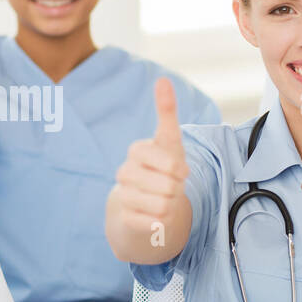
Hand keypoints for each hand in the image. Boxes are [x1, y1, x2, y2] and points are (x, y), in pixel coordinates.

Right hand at [109, 78, 188, 237]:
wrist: (143, 204)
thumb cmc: (162, 169)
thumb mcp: (169, 142)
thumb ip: (166, 112)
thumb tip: (162, 79)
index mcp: (138, 150)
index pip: (167, 159)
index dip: (178, 167)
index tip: (178, 169)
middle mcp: (126, 171)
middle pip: (170, 184)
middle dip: (177, 189)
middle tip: (170, 187)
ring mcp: (123, 195)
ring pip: (163, 204)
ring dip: (170, 206)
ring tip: (162, 200)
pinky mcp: (124, 218)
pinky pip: (154, 222)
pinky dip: (160, 222)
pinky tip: (153, 216)